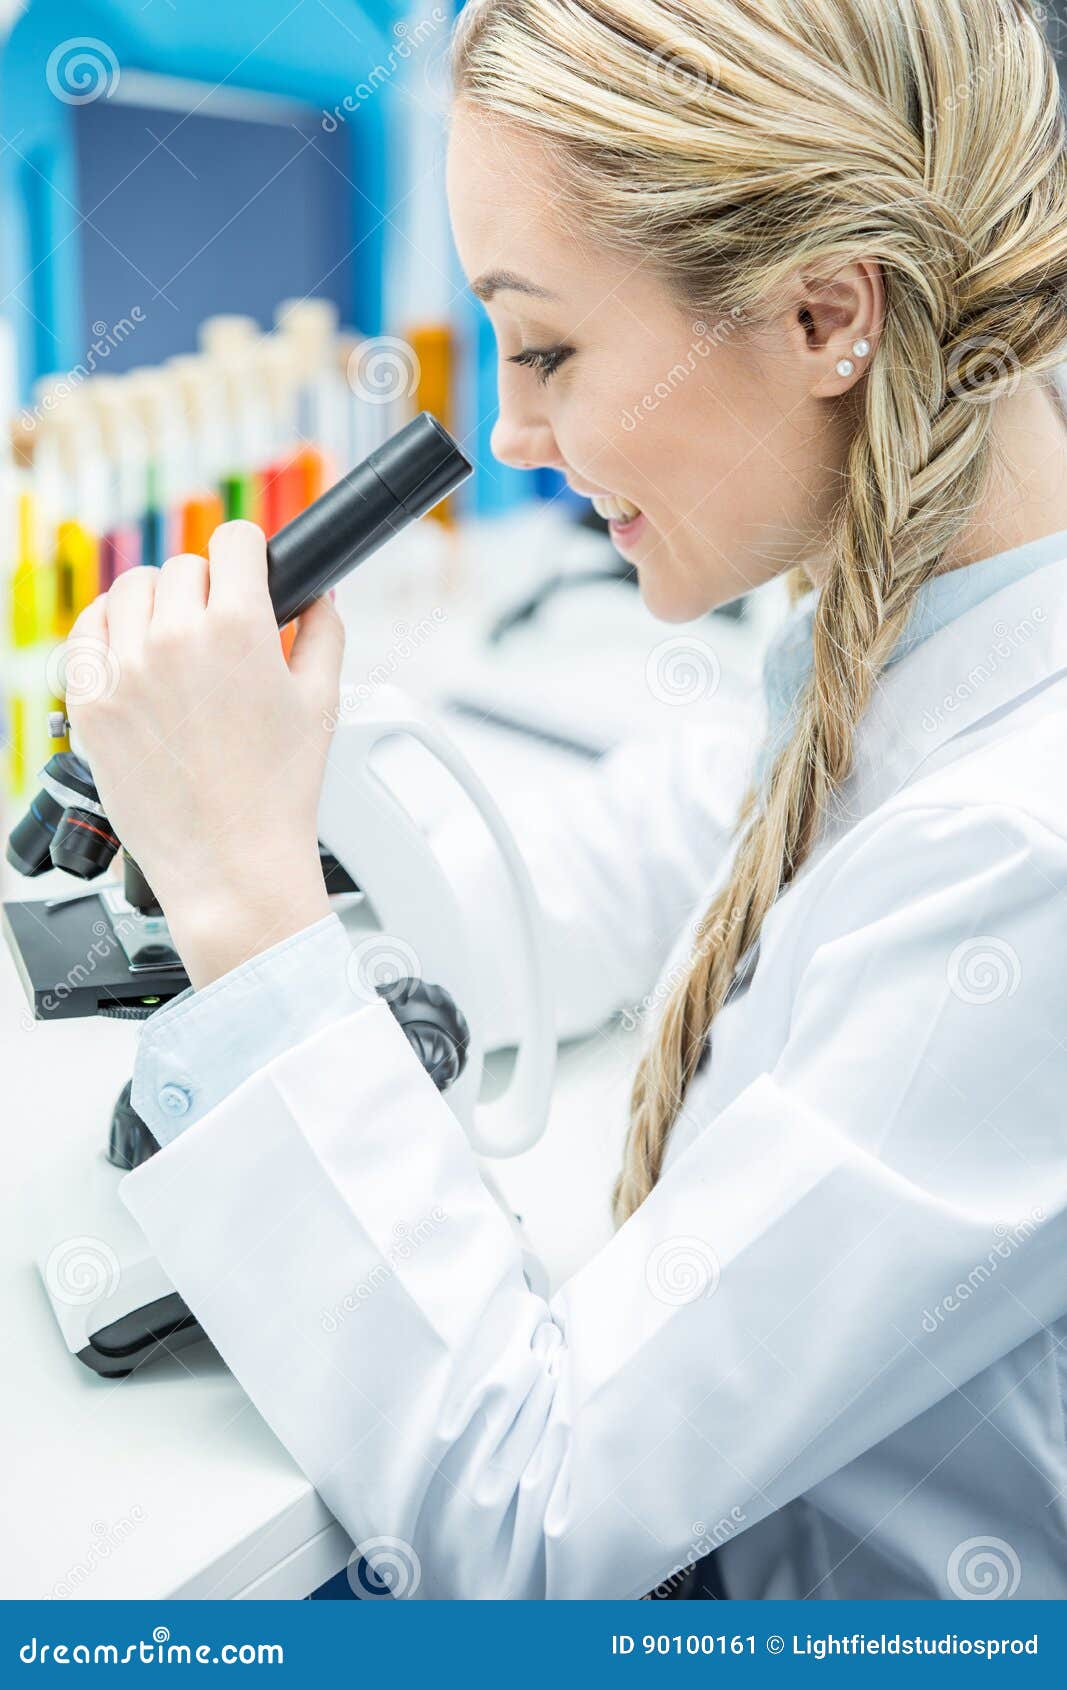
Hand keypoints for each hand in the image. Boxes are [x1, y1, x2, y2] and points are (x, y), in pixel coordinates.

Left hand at [65, 521, 344, 988]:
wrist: (230, 863)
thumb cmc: (279, 793)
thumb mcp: (320, 703)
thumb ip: (323, 634)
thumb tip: (320, 597)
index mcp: (238, 629)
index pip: (234, 540)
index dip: (248, 553)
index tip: (249, 570)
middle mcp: (174, 639)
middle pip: (183, 566)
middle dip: (208, 588)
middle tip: (221, 628)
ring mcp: (124, 669)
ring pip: (129, 591)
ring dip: (156, 603)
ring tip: (176, 639)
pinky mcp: (90, 703)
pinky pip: (85, 634)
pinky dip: (106, 629)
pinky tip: (129, 646)